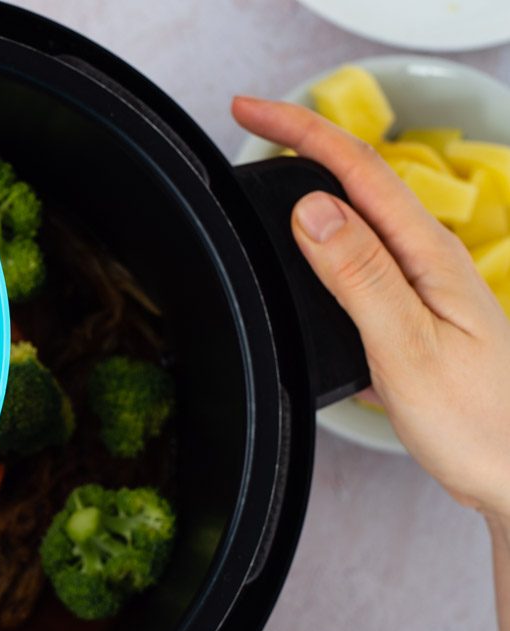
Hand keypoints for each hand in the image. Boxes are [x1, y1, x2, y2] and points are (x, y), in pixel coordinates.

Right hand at [234, 97, 509, 528]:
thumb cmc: (479, 423)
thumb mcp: (408, 347)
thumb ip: (359, 276)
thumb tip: (312, 210)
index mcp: (426, 256)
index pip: (356, 170)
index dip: (300, 130)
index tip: (248, 112)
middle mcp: (426, 262)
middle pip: (356, 182)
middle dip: (300, 145)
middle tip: (250, 130)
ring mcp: (419, 288)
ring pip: (353, 222)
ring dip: (308, 193)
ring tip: (266, 182)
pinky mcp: (409, 316)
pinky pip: (356, 265)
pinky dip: (317, 249)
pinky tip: (301, 261)